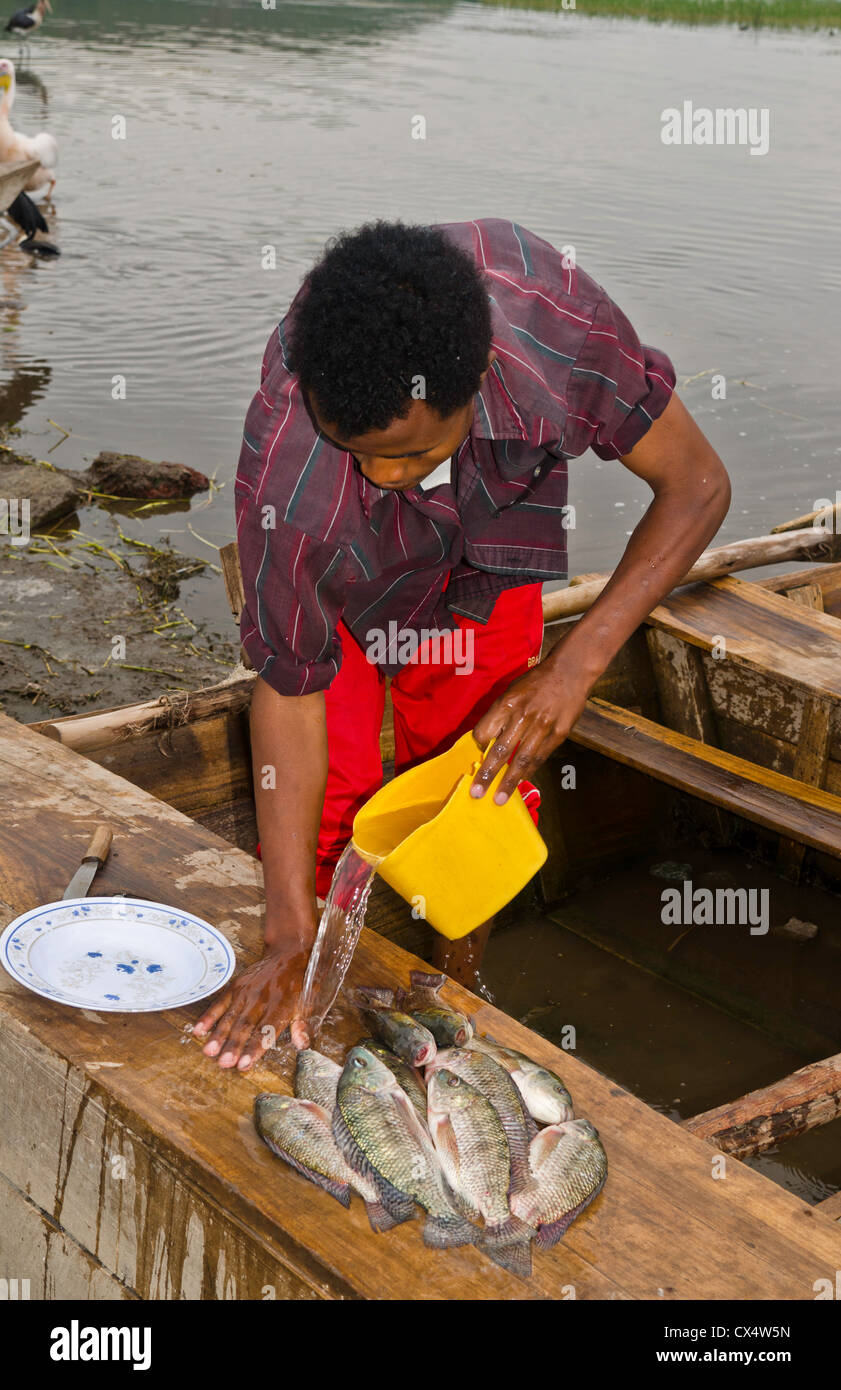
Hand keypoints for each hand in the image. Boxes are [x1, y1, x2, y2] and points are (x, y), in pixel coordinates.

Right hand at [193, 945, 309, 1070]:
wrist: (288, 952)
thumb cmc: (299, 982)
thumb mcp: (309, 1002)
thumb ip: (303, 1025)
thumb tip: (301, 1045)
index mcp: (282, 1006)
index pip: (266, 1031)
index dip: (255, 1049)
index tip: (244, 1064)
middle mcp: (262, 999)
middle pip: (245, 1026)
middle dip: (233, 1046)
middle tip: (224, 1063)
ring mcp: (247, 992)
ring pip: (231, 1017)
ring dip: (219, 1035)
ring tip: (209, 1051)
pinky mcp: (236, 986)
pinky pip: (220, 1003)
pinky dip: (209, 1017)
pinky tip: (199, 1030)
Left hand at [470, 655, 591, 803]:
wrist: (570, 672)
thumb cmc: (536, 681)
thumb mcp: (512, 691)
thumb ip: (500, 714)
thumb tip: (487, 738)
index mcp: (507, 703)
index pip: (485, 731)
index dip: (479, 744)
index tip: (476, 755)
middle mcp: (523, 716)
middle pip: (501, 750)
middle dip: (488, 774)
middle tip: (477, 793)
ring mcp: (542, 727)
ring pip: (522, 759)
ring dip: (509, 781)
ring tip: (499, 798)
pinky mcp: (559, 734)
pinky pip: (541, 756)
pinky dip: (530, 771)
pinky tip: (521, 782)